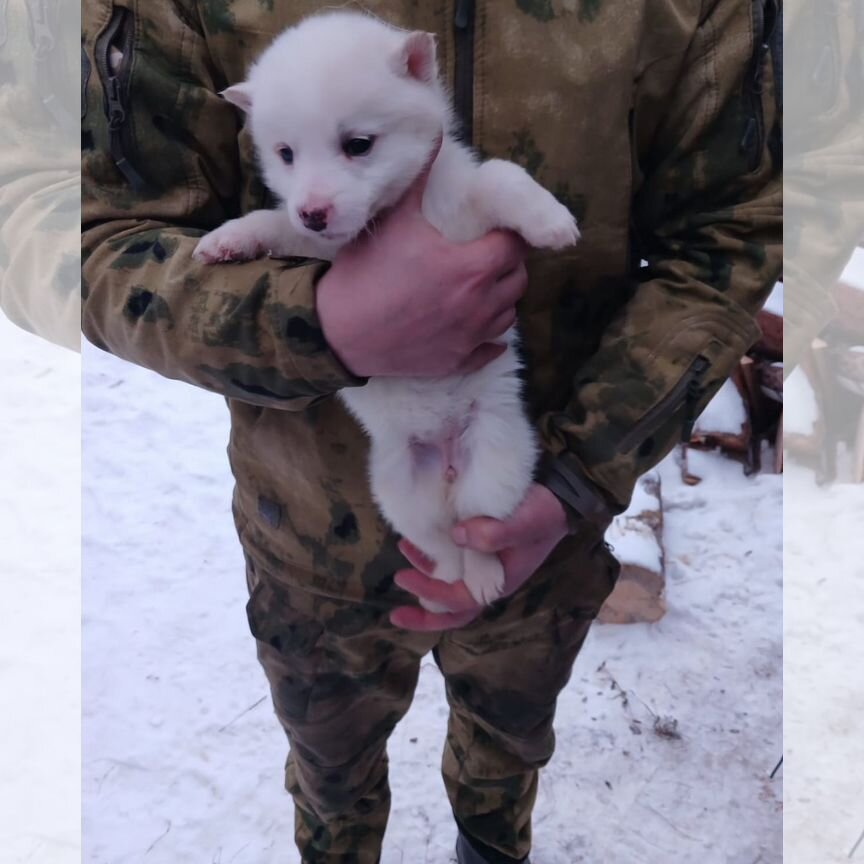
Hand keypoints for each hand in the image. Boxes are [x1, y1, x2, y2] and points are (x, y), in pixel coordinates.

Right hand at [317, 139, 526, 377]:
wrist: (338, 333)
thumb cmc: (367, 274)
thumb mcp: (395, 221)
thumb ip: (421, 179)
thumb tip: (434, 134)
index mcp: (471, 267)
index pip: (515, 246)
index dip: (508, 235)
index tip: (493, 232)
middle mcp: (479, 304)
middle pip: (517, 280)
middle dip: (507, 266)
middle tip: (485, 256)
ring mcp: (470, 337)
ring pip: (508, 315)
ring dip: (500, 299)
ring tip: (478, 288)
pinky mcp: (457, 361)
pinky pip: (491, 350)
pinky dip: (489, 338)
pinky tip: (474, 327)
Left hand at [390, 484, 569, 630]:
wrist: (559, 500)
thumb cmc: (544, 514)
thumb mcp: (524, 522)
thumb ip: (495, 533)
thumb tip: (458, 536)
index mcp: (497, 583)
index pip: (457, 602)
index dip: (428, 595)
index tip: (403, 579)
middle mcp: (486, 580)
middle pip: (451, 606)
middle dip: (423, 608)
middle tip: (395, 595)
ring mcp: (482, 566)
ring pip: (448, 581)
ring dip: (424, 571)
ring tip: (404, 547)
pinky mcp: (479, 548)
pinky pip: (452, 560)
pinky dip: (433, 554)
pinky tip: (420, 537)